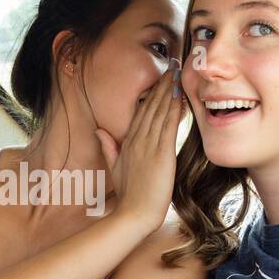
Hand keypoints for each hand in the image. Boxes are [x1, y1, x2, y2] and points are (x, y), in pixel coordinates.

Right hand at [94, 58, 184, 234]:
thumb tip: (99, 131)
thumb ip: (108, 148)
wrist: (135, 213)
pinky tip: (179, 94)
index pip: (141, 112)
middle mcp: (138, 140)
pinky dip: (174, 108)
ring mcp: (149, 145)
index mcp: (128, 142)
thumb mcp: (115, 168)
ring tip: (177, 72)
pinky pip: (168, 125)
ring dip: (169, 90)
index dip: (151, 93)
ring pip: (159, 111)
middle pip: (150, 106)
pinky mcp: (161, 153)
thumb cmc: (128, 195)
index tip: (161, 78)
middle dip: (162, 84)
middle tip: (172, 65)